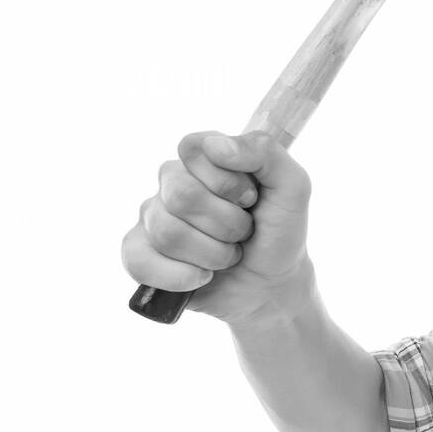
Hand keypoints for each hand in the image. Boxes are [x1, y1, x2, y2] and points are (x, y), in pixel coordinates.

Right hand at [121, 130, 312, 324]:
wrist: (272, 286)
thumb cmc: (279, 232)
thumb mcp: (293, 187)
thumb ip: (265, 152)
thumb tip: (215, 145)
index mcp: (203, 159)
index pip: (193, 150)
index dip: (227, 181)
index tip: (251, 198)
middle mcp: (171, 184)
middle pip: (182, 196)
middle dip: (227, 224)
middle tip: (244, 232)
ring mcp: (151, 219)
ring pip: (167, 233)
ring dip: (213, 254)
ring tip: (229, 256)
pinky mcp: (139, 255)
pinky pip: (139, 261)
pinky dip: (181, 277)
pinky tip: (201, 277)